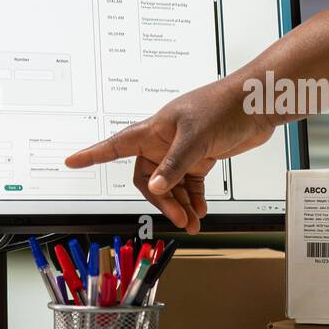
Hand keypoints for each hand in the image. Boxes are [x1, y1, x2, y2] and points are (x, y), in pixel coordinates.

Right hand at [64, 79, 274, 232]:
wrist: (256, 105)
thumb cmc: (224, 107)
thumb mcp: (196, 138)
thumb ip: (175, 165)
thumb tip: (156, 188)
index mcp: (155, 129)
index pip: (116, 144)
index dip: (92, 154)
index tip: (72, 162)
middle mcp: (164, 140)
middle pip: (149, 178)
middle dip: (162, 200)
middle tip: (178, 218)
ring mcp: (182, 150)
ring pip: (171, 184)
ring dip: (181, 205)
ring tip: (192, 223)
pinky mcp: (201, 157)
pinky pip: (190, 184)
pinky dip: (194, 199)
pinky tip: (199, 211)